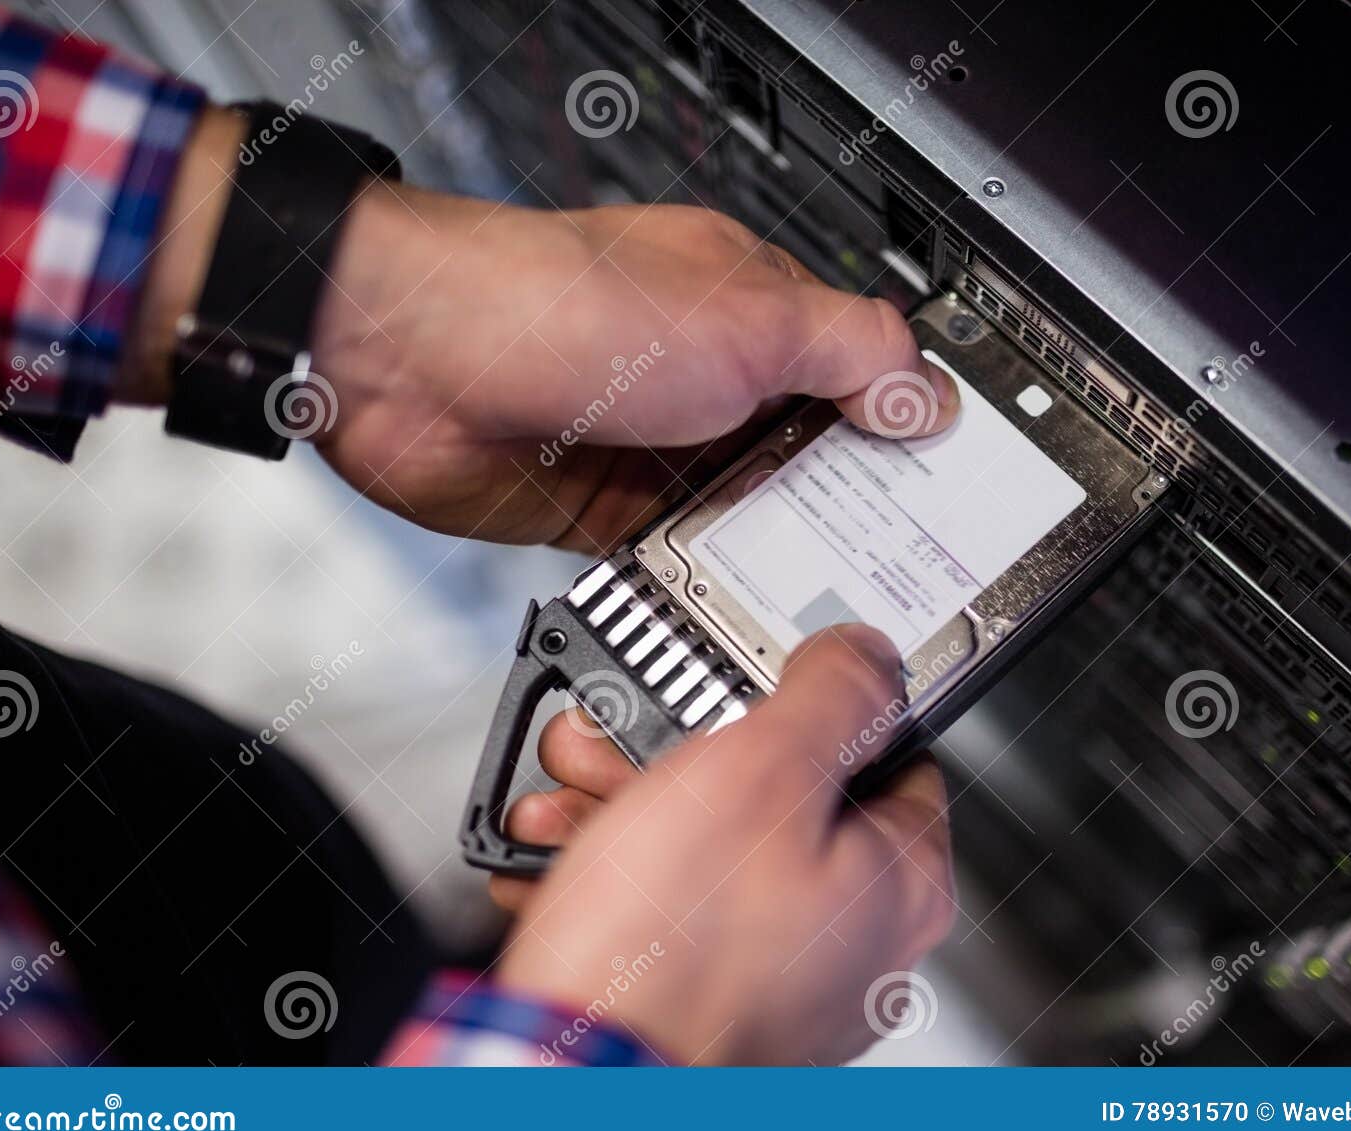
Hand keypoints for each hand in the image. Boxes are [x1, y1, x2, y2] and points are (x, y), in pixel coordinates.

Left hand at [128, 110, 959, 551]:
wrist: (405, 360)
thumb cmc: (557, 302)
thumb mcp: (749, 318)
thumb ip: (850, 354)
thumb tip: (927, 392)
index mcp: (753, 312)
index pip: (856, 374)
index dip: (901, 431)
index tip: (944, 493)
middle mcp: (706, 378)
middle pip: (803, 458)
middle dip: (844, 509)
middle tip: (896, 568)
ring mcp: (653, 446)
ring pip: (741, 518)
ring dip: (769, 554)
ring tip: (819, 602)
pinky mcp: (599, 510)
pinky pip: (671, 559)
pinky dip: (695, 583)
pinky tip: (727, 607)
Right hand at [492, 624, 955, 1064]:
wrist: (565, 1076)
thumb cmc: (670, 950)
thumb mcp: (764, 772)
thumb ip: (835, 696)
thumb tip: (873, 655)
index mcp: (898, 884)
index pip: (892, 749)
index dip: (819, 699)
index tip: (759, 678)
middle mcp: (854, 940)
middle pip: (786, 796)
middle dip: (691, 750)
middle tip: (634, 733)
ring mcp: (780, 976)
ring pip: (714, 848)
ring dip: (634, 804)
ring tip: (577, 797)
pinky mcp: (707, 998)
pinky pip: (672, 909)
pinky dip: (618, 874)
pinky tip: (566, 860)